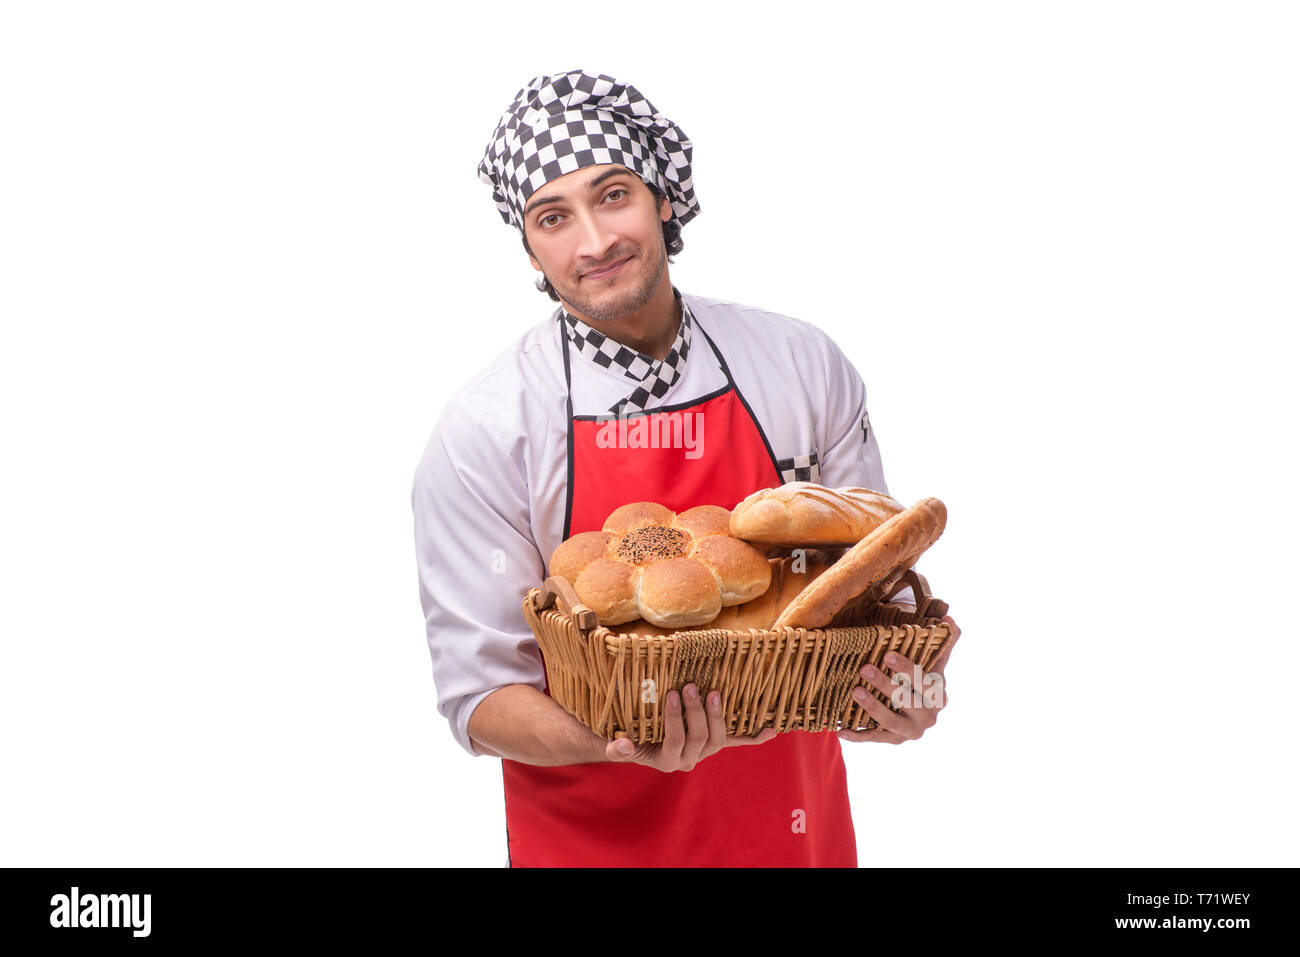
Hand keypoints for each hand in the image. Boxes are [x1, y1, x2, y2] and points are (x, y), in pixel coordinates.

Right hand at [606, 683, 777, 771]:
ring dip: (717, 715)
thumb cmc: (626, 738)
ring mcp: (705, 750)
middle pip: (699, 738)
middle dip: (695, 711)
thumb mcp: (616, 744)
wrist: (636, 742)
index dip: (674, 720)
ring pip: (717, 737)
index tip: (671, 694)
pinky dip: (753, 737)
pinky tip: (769, 731)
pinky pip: (736, 741)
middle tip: (689, 686)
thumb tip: (621, 745)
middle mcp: (689, 759)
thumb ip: (617, 749)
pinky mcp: (715, 741)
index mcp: (666, 761)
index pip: (674, 741)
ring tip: (713, 691)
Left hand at [838, 615, 961, 744]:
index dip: (906, 668)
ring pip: (891, 721)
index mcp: (939, 695)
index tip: (887, 654)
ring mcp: (910, 730)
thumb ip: (945, 640)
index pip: (924, 681)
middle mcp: (928, 716)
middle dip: (886, 685)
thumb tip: (949, 617)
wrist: (920, 714)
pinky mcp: (894, 740)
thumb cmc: (924, 681)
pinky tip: (840, 730)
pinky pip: (874, 738)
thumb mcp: (936, 663)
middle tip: (864, 668)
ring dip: (872, 707)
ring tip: (855, 690)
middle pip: (906, 701)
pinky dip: (857, 736)